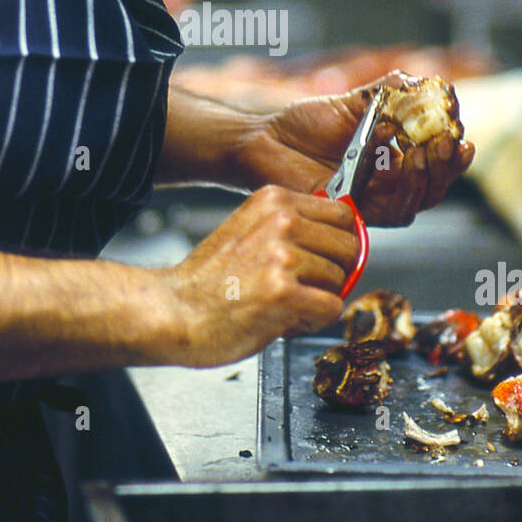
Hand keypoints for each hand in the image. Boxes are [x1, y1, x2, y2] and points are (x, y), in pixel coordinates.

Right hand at [157, 185, 359, 366]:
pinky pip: (331, 308)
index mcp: (273, 200)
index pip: (343, 215)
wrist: (172, 311)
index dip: (339, 243)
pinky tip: (283, 319)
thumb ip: (293, 230)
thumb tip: (345, 242)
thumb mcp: (250, 232)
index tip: (326, 259)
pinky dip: (312, 321)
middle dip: (333, 274)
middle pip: (349, 247)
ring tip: (282, 303)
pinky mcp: (282, 293)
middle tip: (301, 288)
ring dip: (318, 300)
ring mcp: (282, 256)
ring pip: (340, 281)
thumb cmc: (209, 281)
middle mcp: (280, 221)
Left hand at [231, 73, 474, 226]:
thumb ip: (390, 92)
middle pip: (435, 186)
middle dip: (449, 166)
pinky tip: (395, 162)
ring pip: (417, 201)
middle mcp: (389, 185)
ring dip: (428, 177)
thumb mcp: (354, 101)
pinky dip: (398, 188)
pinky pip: (387, 212)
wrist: (265, 139)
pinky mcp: (353, 214)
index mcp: (396, 158)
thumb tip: (426, 81)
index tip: (461, 130)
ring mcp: (372, 201)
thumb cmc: (306, 122)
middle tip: (450, 142)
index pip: (439, 161)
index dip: (455, 150)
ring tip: (425, 151)